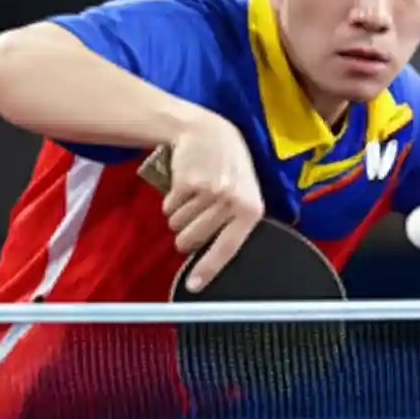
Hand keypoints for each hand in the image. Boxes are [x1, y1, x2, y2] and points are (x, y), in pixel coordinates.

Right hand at [162, 115, 264, 291]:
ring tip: (190, 198)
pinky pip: (168, 208)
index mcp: (251, 210)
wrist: (210, 131)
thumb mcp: (244, 193)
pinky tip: (182, 187)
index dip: (208, 269)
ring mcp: (209, 191)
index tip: (193, 287)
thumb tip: (212, 258)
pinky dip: (170, 203)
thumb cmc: (229, 168)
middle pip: (193, 240)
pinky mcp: (187, 181)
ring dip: (177, 218)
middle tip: (188, 225)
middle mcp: (232, 202)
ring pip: (178, 225)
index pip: (227, 248)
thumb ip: (234, 223)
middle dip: (184, 239)